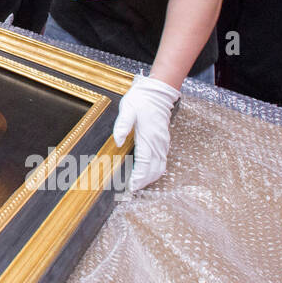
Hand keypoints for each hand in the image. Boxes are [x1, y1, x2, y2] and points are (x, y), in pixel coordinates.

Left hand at [112, 73, 179, 191]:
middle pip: (155, 170)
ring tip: (138, 185)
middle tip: (132, 190)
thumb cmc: (141, 101)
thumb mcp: (127, 110)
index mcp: (149, 138)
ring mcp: (163, 143)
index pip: (145, 165)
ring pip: (160, 167)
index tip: (130, 187)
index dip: (138, 178)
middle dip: (144, 182)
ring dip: (150, 178)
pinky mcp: (163, 141)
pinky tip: (146, 172)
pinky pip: (162, 160)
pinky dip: (155, 170)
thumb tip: (117, 141)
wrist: (157, 92)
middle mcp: (158, 144)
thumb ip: (122, 126)